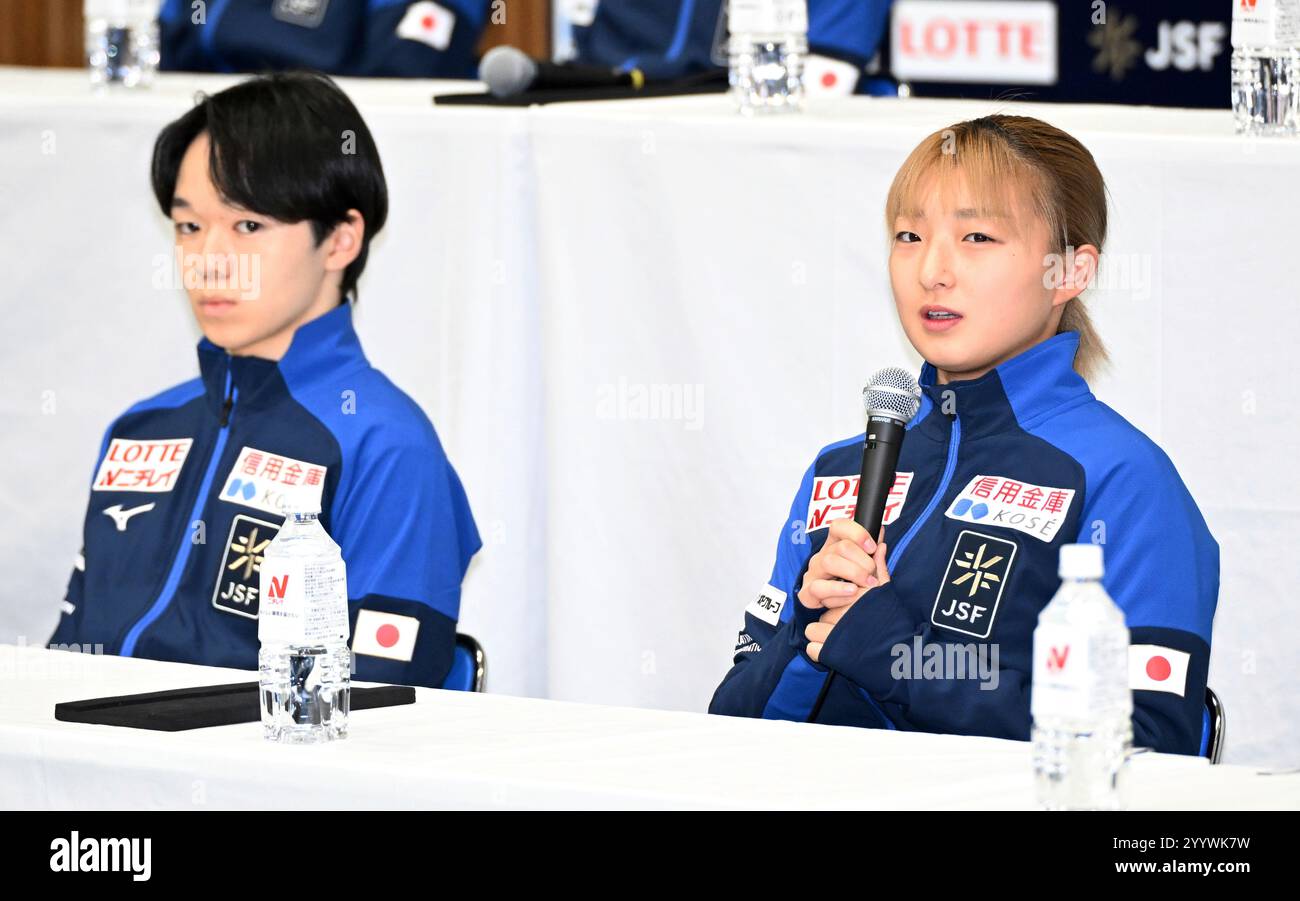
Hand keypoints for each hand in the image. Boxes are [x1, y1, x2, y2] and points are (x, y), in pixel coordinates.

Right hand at [800, 520, 889, 662]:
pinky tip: (852, 592)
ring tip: (868, 584)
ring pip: (828, 562)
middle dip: (862, 559)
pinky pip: (819, 587)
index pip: (839, 526)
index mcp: (835, 546)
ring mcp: (812, 574)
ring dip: (853, 572)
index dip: (856, 533)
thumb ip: (874, 552)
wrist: (837, 620)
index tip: (872, 546)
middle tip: (873, 573)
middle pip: (839, 546)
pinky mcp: (807, 593)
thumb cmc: (855, 590)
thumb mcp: (868, 571)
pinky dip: (838, 590)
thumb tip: (880, 532)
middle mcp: (822, 557)